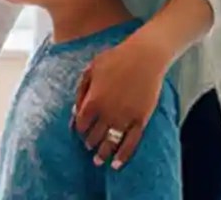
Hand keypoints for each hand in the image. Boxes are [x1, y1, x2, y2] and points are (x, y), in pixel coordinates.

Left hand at [72, 31, 171, 169]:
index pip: (82, 123)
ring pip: (111, 142)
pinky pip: (131, 143)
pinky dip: (123, 155)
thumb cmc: (116, 58)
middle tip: (88, 147)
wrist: (145, 57)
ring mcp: (125, 118)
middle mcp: (108, 112)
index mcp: (94, 100)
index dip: (80, 130)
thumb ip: (81, 90)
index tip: (80, 132)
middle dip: (90, 143)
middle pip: (95, 135)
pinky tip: (117, 164)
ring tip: (98, 161)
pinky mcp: (141, 120)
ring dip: (103, 154)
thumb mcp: (91, 69)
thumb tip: (75, 110)